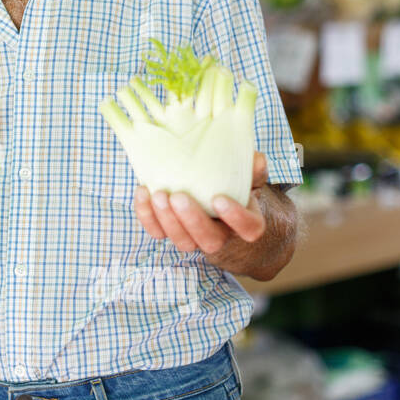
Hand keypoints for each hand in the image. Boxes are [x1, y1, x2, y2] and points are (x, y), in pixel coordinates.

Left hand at [133, 152, 267, 256]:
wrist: (218, 207)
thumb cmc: (236, 189)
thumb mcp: (250, 179)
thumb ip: (253, 170)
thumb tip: (256, 158)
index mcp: (247, 224)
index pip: (248, 228)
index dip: (235, 216)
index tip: (219, 199)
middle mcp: (221, 237)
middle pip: (209, 240)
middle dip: (192, 220)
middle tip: (178, 196)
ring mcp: (195, 239)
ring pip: (182, 241)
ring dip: (166, 219)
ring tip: (158, 194)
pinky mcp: (171, 234)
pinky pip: (157, 232)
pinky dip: (147, 215)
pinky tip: (142, 192)